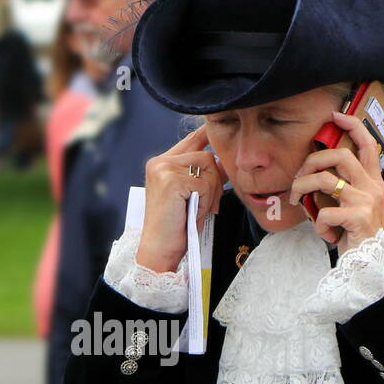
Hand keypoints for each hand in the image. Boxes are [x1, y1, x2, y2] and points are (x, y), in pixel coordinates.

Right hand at [136, 124, 227, 271]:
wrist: (159, 250)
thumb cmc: (176, 226)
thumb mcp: (190, 196)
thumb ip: (202, 176)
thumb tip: (224, 163)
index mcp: (161, 163)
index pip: (191, 140)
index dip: (208, 136)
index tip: (220, 133)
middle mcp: (160, 162)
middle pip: (206, 155)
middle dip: (216, 181)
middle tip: (211, 205)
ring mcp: (164, 169)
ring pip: (207, 167)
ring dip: (211, 193)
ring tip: (200, 211)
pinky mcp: (171, 180)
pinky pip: (204, 184)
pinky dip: (205, 202)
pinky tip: (194, 215)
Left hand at [289, 110, 383, 251]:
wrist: (371, 265)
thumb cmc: (355, 235)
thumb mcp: (352, 207)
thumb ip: (340, 189)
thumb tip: (310, 176)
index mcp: (373, 182)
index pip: (367, 144)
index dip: (352, 126)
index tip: (335, 116)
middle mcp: (373, 187)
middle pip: (340, 155)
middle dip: (312, 161)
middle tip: (298, 178)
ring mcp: (367, 201)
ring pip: (325, 180)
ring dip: (302, 188)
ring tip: (296, 202)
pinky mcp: (359, 218)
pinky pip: (325, 213)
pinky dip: (317, 224)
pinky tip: (325, 235)